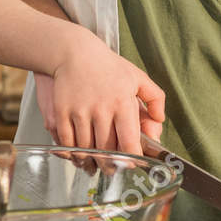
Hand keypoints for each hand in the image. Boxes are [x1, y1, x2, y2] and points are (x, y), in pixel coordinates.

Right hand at [44, 30, 165, 153]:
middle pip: (106, 150)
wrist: (74, 52)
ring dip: (91, 161)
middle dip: (111, 165)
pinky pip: (67, 143)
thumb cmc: (108, 66)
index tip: (132, 164)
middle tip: (113, 169)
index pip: (129, 142)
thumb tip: (159, 121)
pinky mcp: (61, 113)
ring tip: (95, 164)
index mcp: (122, 103)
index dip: (131, 159)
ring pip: (86, 149)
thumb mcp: (137, 78)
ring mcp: (79, 112)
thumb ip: (155, 99)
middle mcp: (101, 110)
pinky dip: (72, 153)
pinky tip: (78, 155)